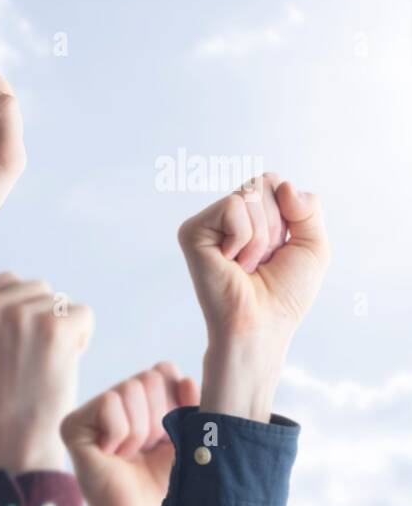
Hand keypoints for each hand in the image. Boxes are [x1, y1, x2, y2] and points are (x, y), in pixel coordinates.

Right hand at [0, 273, 92, 472]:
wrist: (16, 434)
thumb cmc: (1, 391)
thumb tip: (11, 279)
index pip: (7, 281)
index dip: (20, 312)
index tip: (12, 347)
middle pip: (36, 288)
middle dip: (41, 318)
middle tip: (30, 357)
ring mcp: (20, 316)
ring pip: (59, 301)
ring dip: (60, 328)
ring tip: (43, 362)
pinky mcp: (53, 328)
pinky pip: (82, 313)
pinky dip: (81, 337)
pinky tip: (63, 362)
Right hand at [61, 363, 199, 505]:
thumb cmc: (167, 485)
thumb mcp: (189, 437)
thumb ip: (191, 404)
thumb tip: (183, 378)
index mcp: (140, 401)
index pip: (164, 370)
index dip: (176, 404)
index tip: (169, 439)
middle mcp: (113, 402)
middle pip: (149, 377)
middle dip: (158, 419)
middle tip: (147, 451)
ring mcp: (90, 413)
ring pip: (130, 388)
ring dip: (141, 431)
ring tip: (131, 456)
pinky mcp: (73, 425)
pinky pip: (109, 403)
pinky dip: (121, 433)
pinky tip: (112, 455)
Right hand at [177, 174, 329, 420]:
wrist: (260, 324)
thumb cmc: (283, 294)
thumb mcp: (313, 245)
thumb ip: (308, 207)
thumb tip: (283, 184)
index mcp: (251, 216)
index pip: (275, 182)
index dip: (290, 212)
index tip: (280, 249)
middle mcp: (226, 217)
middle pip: (264, 181)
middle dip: (276, 223)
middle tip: (262, 259)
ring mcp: (207, 223)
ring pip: (249, 194)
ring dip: (261, 236)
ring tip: (247, 265)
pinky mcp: (192, 232)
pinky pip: (232, 207)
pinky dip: (244, 237)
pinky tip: (232, 262)